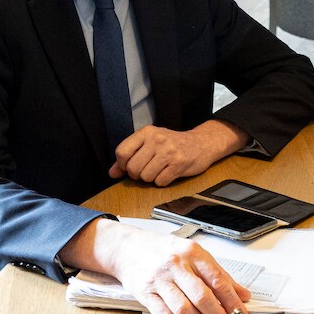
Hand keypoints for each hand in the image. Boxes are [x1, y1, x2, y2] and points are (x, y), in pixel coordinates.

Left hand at [109, 120, 246, 185]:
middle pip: (133, 168)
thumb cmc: (173, 144)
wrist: (201, 143)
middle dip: (137, 174)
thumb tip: (112, 172)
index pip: (122, 152)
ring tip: (159, 169)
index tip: (129, 166)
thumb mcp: (150, 143)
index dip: (122, 165)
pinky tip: (169, 172)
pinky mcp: (178, 164)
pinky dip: (163, 181)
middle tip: (147, 169)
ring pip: (146, 177)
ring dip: (151, 178)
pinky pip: (160, 182)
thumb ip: (130, 156)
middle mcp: (157, 140)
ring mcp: (168, 152)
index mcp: (147, 132)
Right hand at [111, 225, 250, 313]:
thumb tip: (242, 294)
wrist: (127, 247)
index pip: (218, 279)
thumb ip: (218, 274)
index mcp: (193, 253)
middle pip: (202, 296)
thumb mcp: (194, 255)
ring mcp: (159, 280)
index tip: (241, 313)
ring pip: (184, 308)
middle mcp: (176, 265)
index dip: (232, 300)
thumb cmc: (164, 251)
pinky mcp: (145, 292)